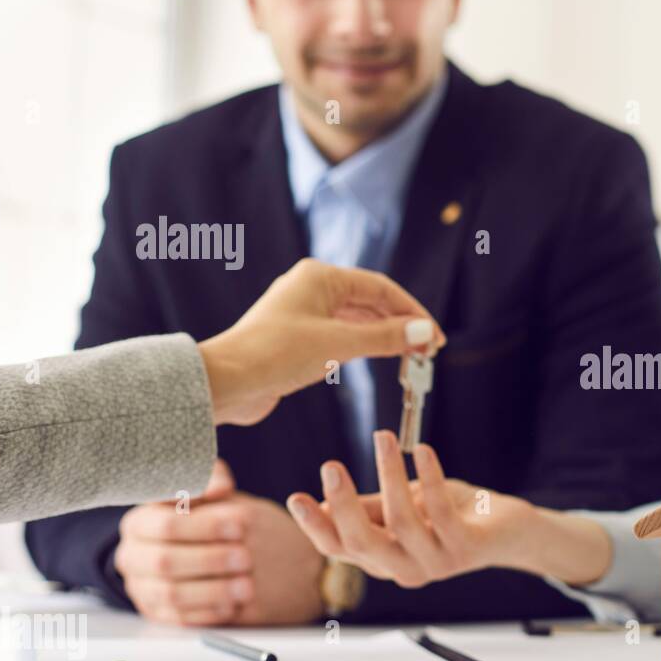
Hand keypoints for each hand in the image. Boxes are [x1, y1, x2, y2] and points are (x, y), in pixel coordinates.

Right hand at [116, 459, 324, 625]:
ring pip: (171, 593)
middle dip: (210, 560)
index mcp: (139, 522)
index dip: (205, 526)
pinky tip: (233, 605)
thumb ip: (213, 479)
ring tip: (247, 586)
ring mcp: (141, 586)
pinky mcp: (156, 611)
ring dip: (212, 591)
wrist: (205, 547)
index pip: (166, 524)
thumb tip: (220, 487)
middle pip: (165, 561)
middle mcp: (133, 554)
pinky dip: (208, 612)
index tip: (241, 525)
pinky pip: (179, 618)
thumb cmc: (208, 513)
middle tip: (246, 558)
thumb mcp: (210, 490)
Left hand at [198, 258, 445, 425]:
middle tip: (427, 352)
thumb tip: (425, 332)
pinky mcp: (299, 338)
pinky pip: (343, 335)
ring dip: (385, 337)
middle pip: (371, 303)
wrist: (226, 383)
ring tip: (410, 358)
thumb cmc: (275, 354)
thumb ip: (386, 337)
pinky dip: (366, 346)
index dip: (412, 313)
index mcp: (321, 277)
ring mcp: (305, 314)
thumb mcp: (340, 344)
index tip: (434, 338)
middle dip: (402, 326)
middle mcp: (313, 289)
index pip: (381, 289)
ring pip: (358, 320)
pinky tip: (380, 359)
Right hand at [287, 433, 531, 587]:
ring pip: (402, 524)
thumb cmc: (451, 514)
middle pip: (363, 544)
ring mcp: (436, 562)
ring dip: (389, 476)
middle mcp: (405, 568)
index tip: (296, 497)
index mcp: (383, 558)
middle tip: (330, 465)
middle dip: (343, 505)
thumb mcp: (404, 506)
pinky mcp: (465, 549)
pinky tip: (423, 451)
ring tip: (383, 438)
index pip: (340, 548)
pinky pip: (441, 512)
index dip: (317, 527)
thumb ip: (369, 507)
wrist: (507, 530)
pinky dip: (430, 478)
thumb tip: (326, 502)